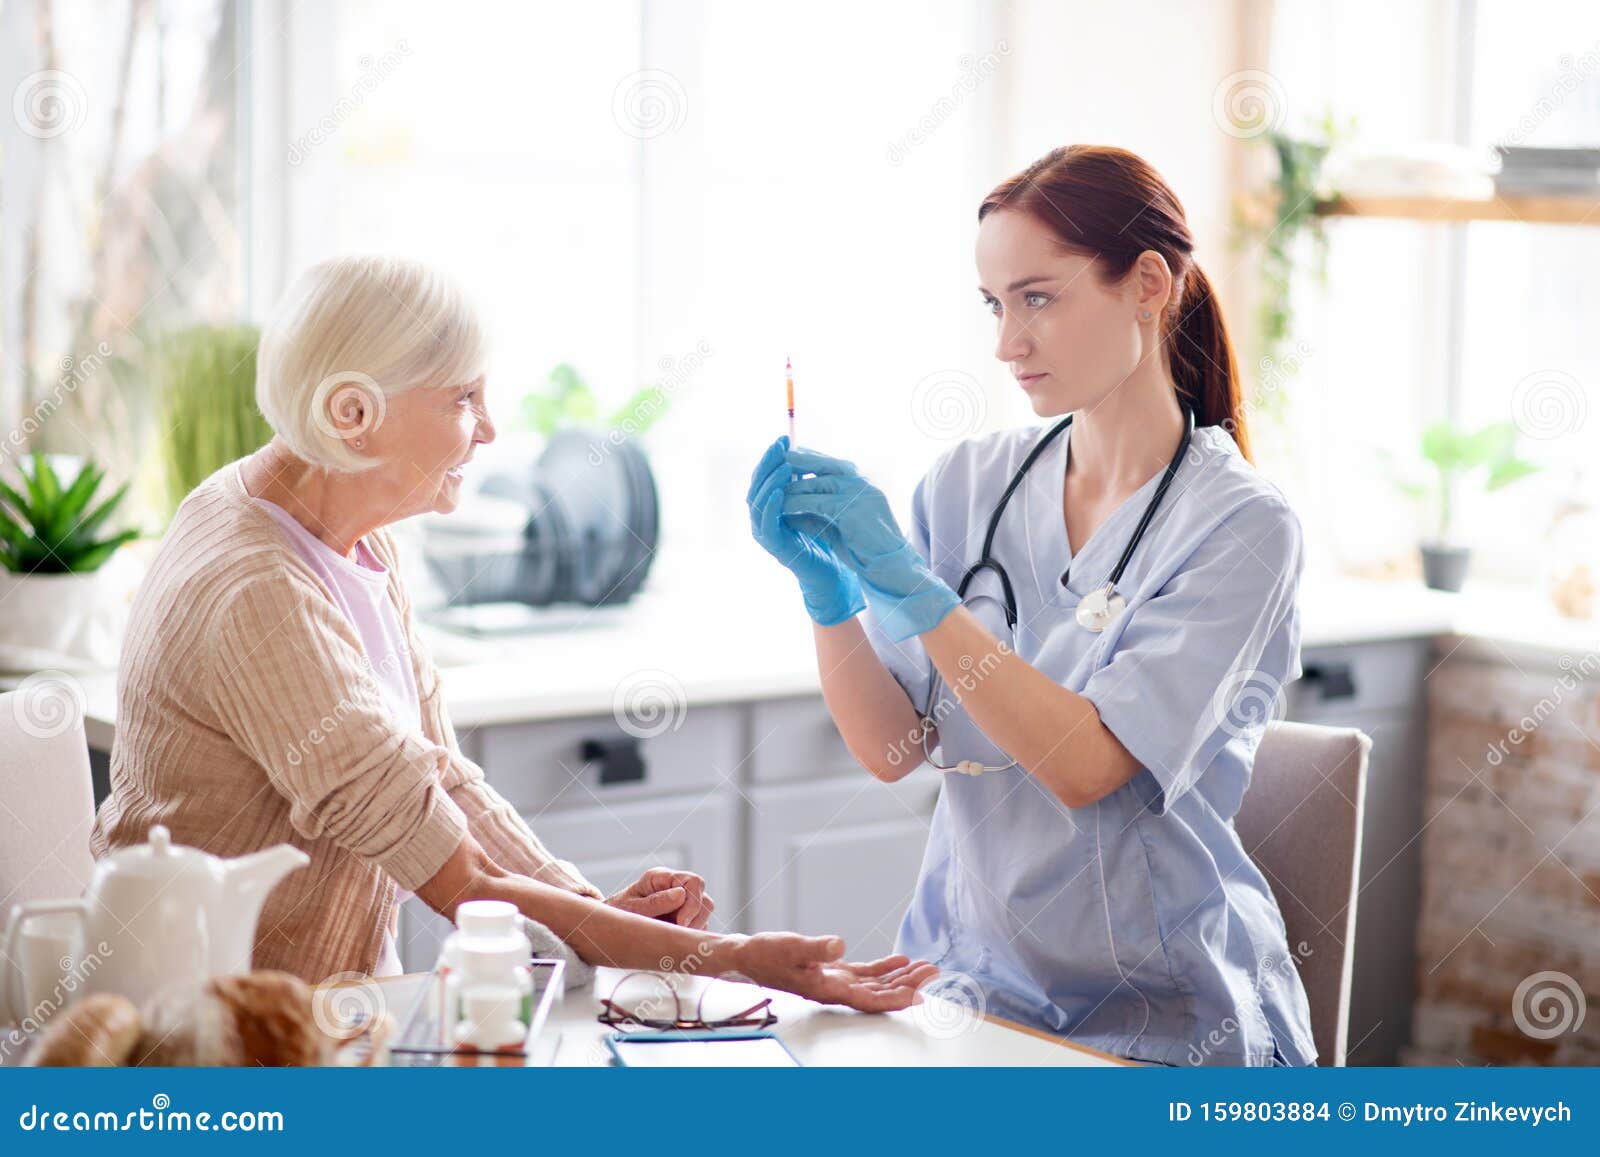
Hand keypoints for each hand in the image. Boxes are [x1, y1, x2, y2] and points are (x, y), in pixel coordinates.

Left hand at [605, 867, 714, 929]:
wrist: (608, 926)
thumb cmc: (617, 913)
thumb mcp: (630, 907)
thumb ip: (654, 902)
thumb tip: (680, 895)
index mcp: (662, 878)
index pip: (693, 882)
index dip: (693, 902)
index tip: (681, 923)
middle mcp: (675, 888)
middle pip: (704, 899)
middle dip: (696, 919)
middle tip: (677, 933)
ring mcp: (681, 904)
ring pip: (704, 914)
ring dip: (693, 928)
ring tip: (670, 936)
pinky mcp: (683, 919)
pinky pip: (698, 927)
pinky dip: (689, 936)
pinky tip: (671, 939)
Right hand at [721, 932, 939, 1012]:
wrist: (748, 957)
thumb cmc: (766, 954)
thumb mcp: (790, 946)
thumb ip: (816, 947)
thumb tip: (840, 945)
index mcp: (827, 989)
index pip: (868, 1000)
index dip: (894, 999)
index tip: (918, 996)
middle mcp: (836, 990)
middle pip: (879, 993)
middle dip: (908, 985)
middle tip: (933, 973)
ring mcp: (836, 981)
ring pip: (876, 984)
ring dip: (901, 977)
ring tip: (926, 967)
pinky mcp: (833, 972)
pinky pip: (865, 974)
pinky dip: (884, 969)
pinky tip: (901, 962)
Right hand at [747, 436, 865, 625]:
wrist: (833, 570)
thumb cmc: (823, 535)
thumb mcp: (813, 501)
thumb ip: (803, 482)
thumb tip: (801, 451)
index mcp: (770, 506)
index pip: (764, 475)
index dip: (772, 456)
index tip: (784, 438)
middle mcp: (762, 518)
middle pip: (756, 485)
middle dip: (768, 464)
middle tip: (780, 446)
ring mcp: (765, 533)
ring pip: (757, 502)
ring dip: (770, 483)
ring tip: (784, 467)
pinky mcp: (774, 546)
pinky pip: (767, 523)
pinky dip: (771, 506)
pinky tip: (781, 492)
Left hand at [781, 446, 959, 642]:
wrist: (892, 566)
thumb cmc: (868, 549)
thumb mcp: (840, 525)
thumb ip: (820, 513)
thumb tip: (792, 509)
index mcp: (862, 484)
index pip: (831, 463)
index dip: (808, 460)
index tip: (787, 461)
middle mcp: (861, 483)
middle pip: (823, 464)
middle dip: (796, 464)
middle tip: (773, 463)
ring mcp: (858, 494)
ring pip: (817, 483)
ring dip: (792, 486)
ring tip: (771, 489)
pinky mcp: (850, 509)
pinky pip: (817, 502)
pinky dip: (797, 504)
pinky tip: (782, 508)